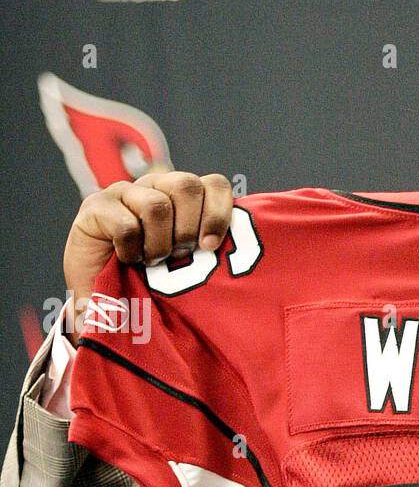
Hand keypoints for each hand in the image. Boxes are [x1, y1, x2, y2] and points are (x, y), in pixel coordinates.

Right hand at [63, 170, 233, 337]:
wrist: (108, 301)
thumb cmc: (157, 285)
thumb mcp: (194, 268)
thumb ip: (214, 249)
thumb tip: (255, 253)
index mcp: (185, 198)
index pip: (215, 184)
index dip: (218, 213)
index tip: (211, 247)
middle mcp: (157, 187)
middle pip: (187, 186)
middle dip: (187, 229)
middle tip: (178, 256)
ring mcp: (124, 193)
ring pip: (157, 206)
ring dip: (158, 245)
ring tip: (150, 261)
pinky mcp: (96, 206)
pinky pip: (126, 224)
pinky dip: (131, 250)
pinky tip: (126, 259)